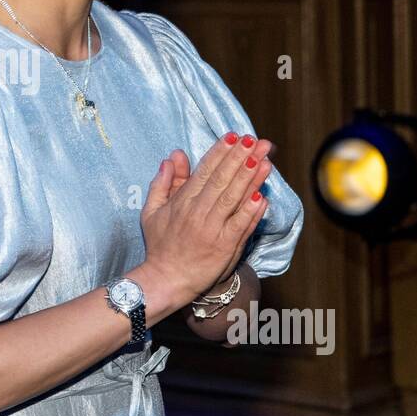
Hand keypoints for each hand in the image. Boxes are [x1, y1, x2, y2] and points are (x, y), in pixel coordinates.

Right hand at [141, 133, 273, 304]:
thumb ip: (164, 183)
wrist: (166, 279)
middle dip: (240, 158)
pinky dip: (251, 211)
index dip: (220, 152)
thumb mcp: (151, 211)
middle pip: (222, 180)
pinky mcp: (225, 247)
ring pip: (234, 198)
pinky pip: (241, 225)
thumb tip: (172, 157)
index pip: (204, 171)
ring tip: (265, 160)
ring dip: (251, 178)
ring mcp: (212, 229)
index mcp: (182, 202)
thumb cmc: (160, 245)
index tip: (234, 136)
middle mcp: (198, 212)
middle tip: (256, 140)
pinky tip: (263, 196)